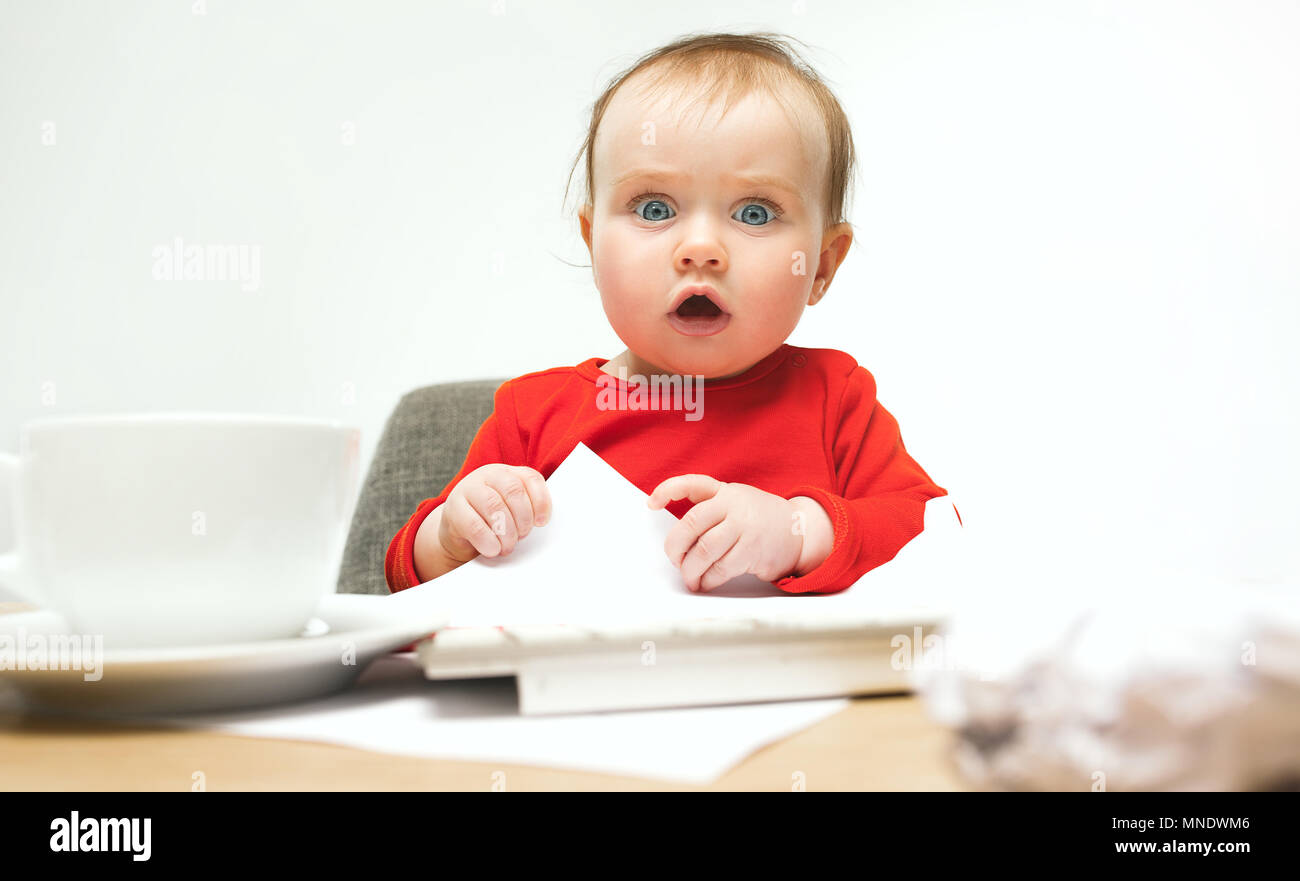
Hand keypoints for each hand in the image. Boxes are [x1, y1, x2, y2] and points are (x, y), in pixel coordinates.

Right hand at [439, 464, 551, 562]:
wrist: (456, 529)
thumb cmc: (490, 519)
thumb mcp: (510, 509)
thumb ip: (527, 509)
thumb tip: (541, 523)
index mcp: (506, 473)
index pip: (530, 478)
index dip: (541, 501)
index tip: (541, 522)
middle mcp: (488, 475)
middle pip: (514, 491)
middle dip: (523, 519)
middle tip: (521, 536)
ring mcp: (468, 489)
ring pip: (494, 506)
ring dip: (506, 532)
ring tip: (507, 546)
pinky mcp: (453, 509)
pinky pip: (474, 525)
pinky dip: (488, 541)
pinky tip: (492, 549)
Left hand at [646, 474, 804, 591]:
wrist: (800, 531)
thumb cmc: (759, 520)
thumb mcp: (737, 502)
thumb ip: (711, 510)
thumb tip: (679, 543)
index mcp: (725, 492)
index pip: (692, 484)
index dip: (668, 490)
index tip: (650, 503)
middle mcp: (733, 505)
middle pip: (691, 525)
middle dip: (675, 547)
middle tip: (674, 560)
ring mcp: (744, 528)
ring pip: (703, 551)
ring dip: (690, 570)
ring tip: (690, 578)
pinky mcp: (752, 551)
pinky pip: (720, 569)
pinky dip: (708, 580)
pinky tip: (706, 582)